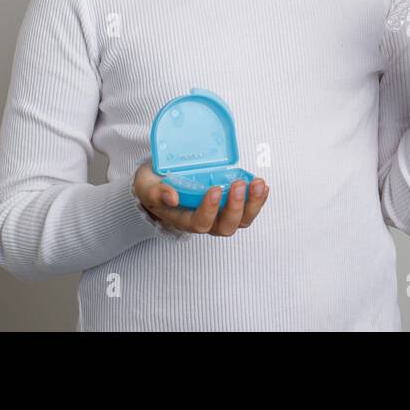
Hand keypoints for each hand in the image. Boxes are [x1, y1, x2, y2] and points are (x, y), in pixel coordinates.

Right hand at [132, 161, 269, 236]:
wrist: (160, 183)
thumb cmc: (154, 186)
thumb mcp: (147, 187)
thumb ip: (156, 192)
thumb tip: (172, 196)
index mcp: (184, 220)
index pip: (200, 223)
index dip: (209, 210)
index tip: (213, 189)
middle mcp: (205, 222)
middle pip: (226, 226)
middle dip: (235, 207)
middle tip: (239, 184)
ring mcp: (220, 215)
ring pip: (241, 220)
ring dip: (253, 204)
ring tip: (259, 184)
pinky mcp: (229, 204)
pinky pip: (247, 209)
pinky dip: (257, 199)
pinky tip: (262, 186)